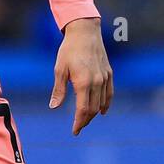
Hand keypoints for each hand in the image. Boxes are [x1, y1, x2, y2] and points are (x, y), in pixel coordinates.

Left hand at [49, 17, 112, 134]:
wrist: (85, 32)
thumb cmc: (69, 50)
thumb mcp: (59, 69)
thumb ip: (58, 90)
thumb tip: (54, 107)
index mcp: (83, 82)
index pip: (82, 109)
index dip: (78, 122)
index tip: (74, 131)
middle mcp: (97, 82)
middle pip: (93, 109)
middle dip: (85, 120)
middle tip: (78, 128)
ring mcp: (105, 78)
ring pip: (102, 103)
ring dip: (94, 114)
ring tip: (85, 120)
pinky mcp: (109, 73)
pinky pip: (109, 93)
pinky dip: (106, 104)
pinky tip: (102, 111)